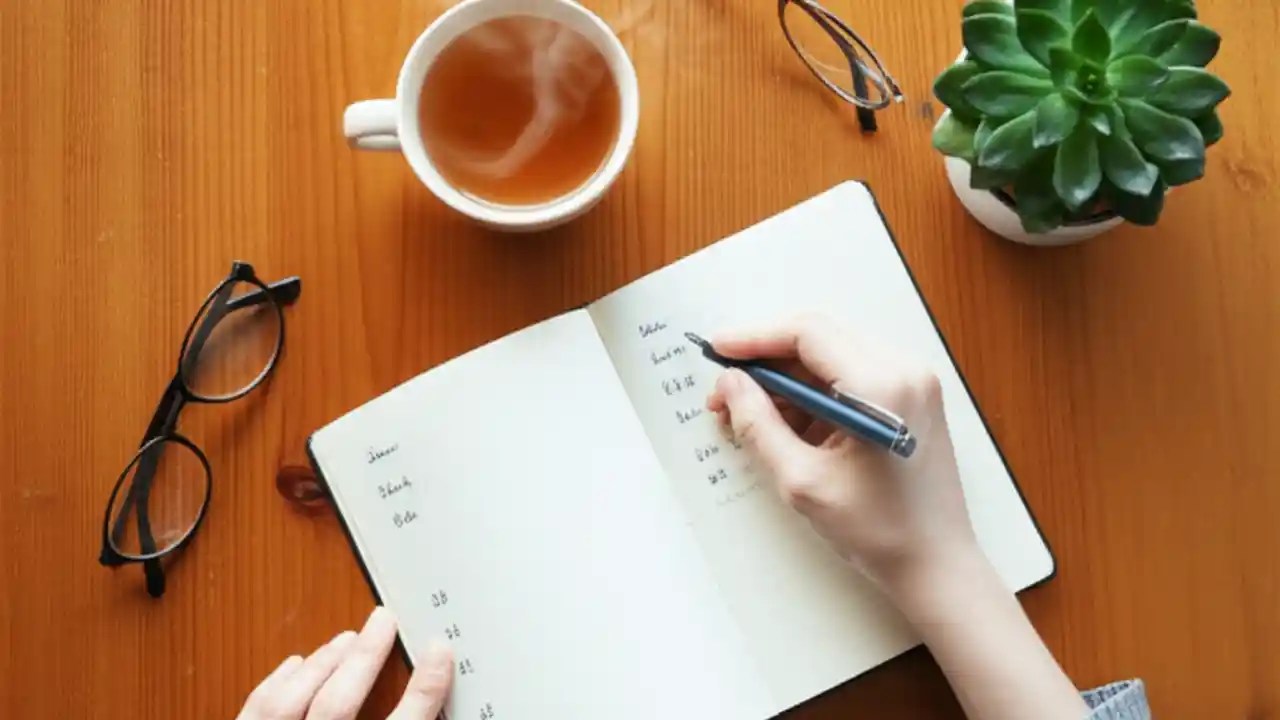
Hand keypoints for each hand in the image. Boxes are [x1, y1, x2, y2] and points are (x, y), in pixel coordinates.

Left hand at [237, 607, 452, 719]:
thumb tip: (430, 706)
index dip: (425, 688)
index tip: (440, 651)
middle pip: (340, 703)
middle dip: (364, 657)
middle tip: (382, 620)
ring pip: (290, 703)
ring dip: (320, 664)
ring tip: (344, 640)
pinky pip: (254, 713)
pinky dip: (276, 684)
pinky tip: (293, 666)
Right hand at [706, 314, 980, 594]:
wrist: (937, 565)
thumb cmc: (878, 531)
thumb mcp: (802, 481)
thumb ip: (759, 425)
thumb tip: (729, 384)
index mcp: (882, 386)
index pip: (807, 334)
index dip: (755, 338)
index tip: (716, 351)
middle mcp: (904, 371)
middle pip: (820, 338)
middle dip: (767, 359)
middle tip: (726, 389)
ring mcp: (914, 382)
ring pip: (833, 356)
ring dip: (789, 378)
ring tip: (750, 412)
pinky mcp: (913, 398)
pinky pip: (853, 376)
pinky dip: (816, 392)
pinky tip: (787, 421)